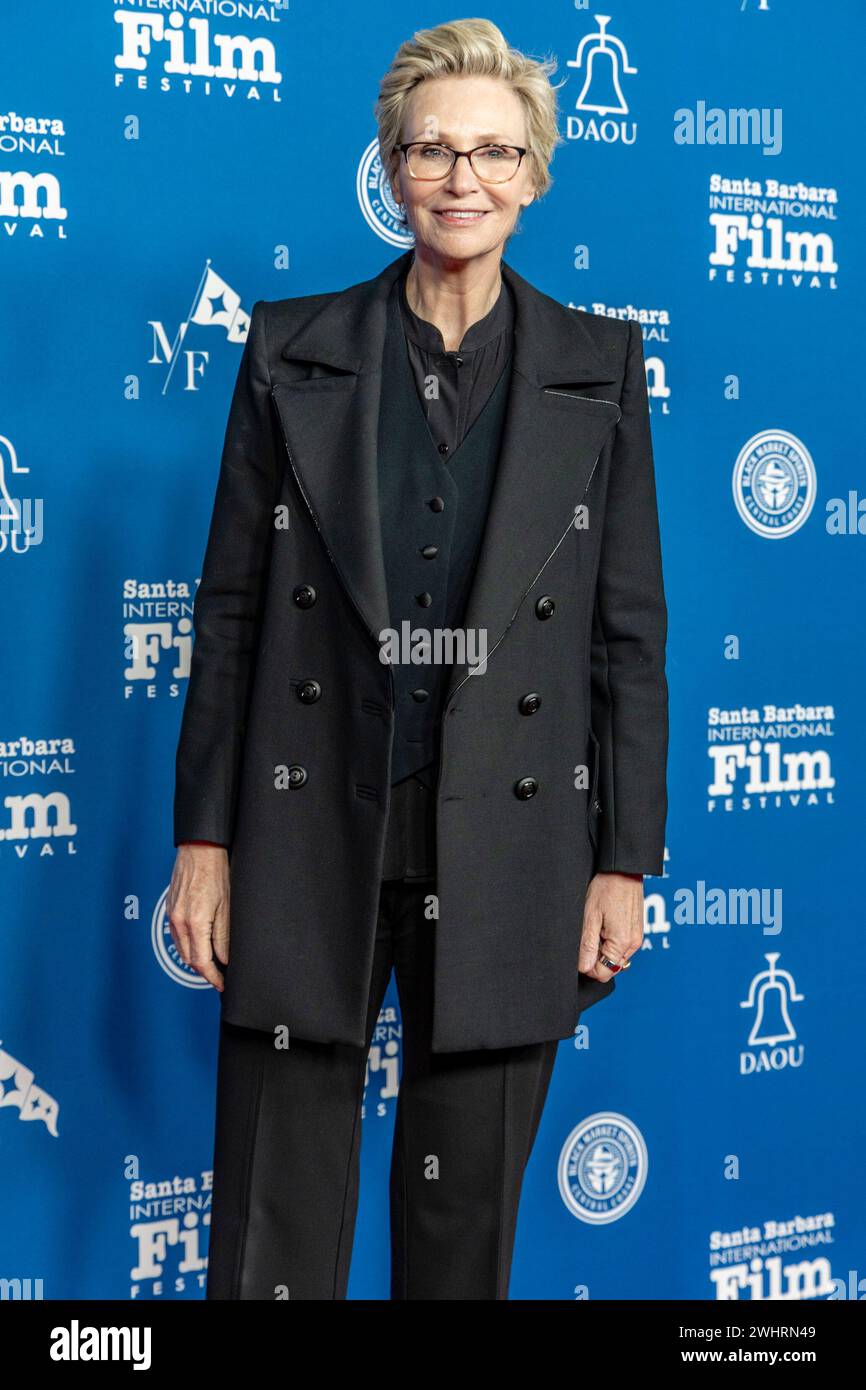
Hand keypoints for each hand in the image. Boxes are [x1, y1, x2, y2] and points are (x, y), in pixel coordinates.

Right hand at [167, 844, 229, 989]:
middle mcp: (179, 921)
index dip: (212, 976)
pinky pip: (177, 935)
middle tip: (219, 976)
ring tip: (212, 964)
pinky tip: (199, 944)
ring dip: (195, 959)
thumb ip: (223, 935)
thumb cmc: (216, 871)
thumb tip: (224, 958)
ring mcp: (172, 915)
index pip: (202, 961)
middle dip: (204, 971)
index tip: (221, 983)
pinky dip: (188, 945)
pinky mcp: (170, 909)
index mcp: (195, 922)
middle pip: (189, 958)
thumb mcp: (226, 905)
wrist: (199, 849)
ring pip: (182, 948)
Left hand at [578, 871, 643, 981]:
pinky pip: (622, 947)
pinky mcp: (636, 931)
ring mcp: (637, 937)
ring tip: (597, 927)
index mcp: (622, 943)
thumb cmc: (606, 888)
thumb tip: (584, 968)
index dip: (587, 966)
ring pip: (616, 958)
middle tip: (588, 935)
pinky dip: (611, 942)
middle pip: (611, 968)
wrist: (623, 870)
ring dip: (604, 950)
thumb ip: (588, 945)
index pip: (604, 973)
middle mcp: (633, 944)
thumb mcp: (590, 917)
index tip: (580, 951)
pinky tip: (604, 924)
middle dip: (596, 958)